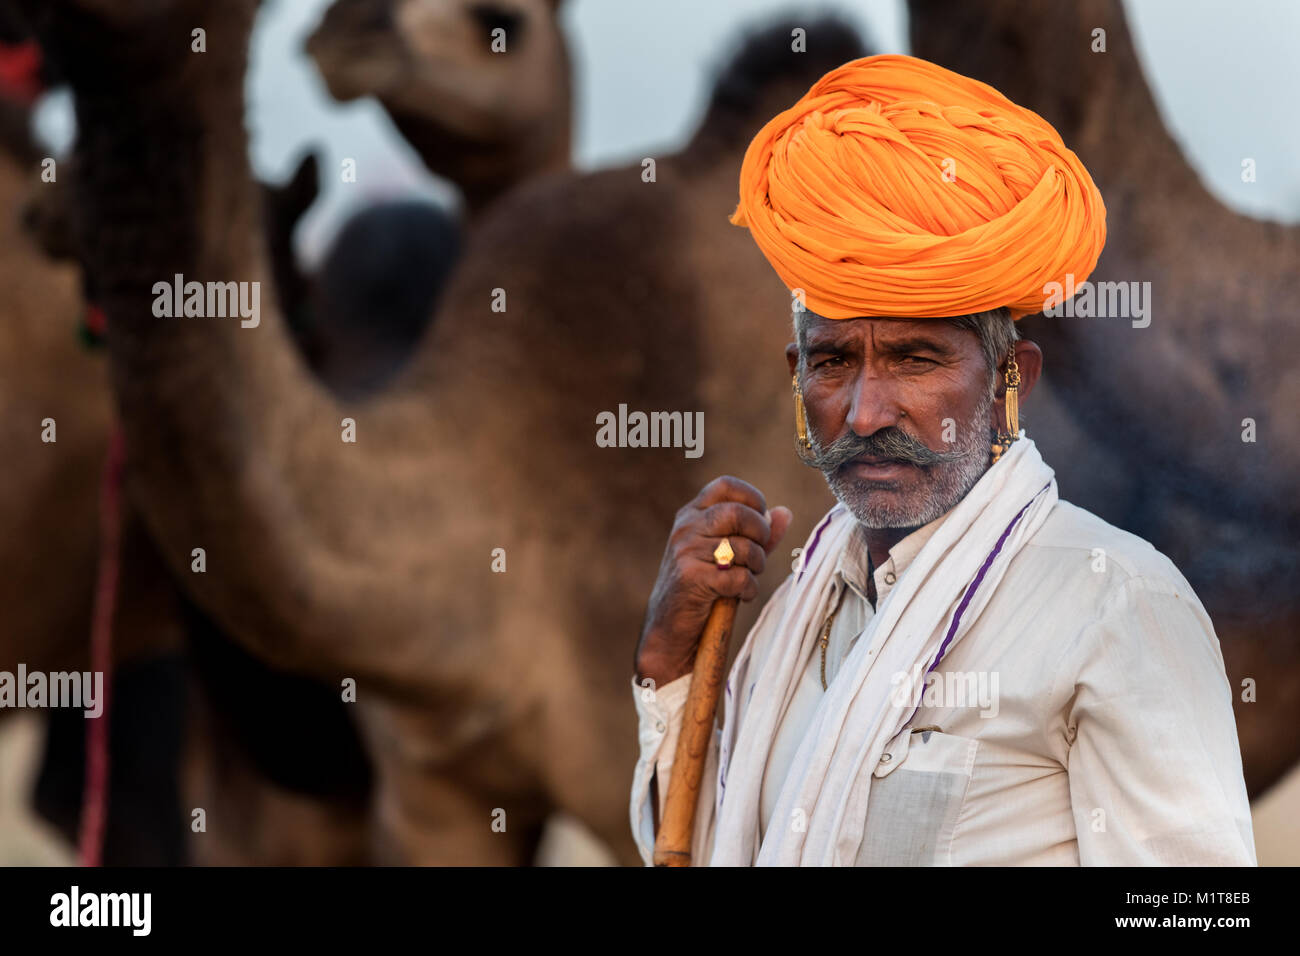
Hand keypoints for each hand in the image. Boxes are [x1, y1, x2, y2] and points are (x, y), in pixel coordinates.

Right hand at [634, 476, 791, 687]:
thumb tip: (785, 512)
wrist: (669, 632)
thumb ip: (756, 534)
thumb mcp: (728, 555)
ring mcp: (685, 551)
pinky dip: (748, 589)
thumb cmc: (702, 590)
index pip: (726, 486)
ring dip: (756, 566)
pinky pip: (738, 577)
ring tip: (749, 578)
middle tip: (759, 555)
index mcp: (692, 515)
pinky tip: (741, 596)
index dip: (753, 499)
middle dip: (760, 534)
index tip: (761, 522)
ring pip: (741, 546)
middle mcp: (685, 528)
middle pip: (737, 513)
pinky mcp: (690, 578)